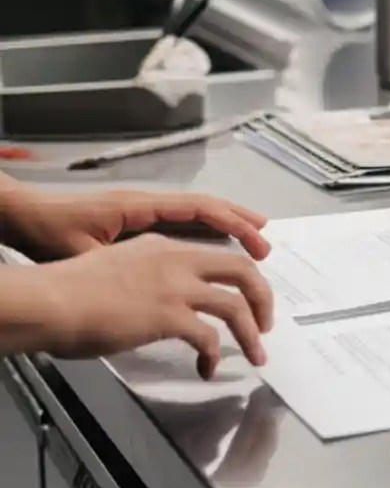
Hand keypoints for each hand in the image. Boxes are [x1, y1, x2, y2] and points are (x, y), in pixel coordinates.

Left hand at [0, 187, 270, 261]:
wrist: (24, 216)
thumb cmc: (48, 232)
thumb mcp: (83, 253)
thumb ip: (121, 264)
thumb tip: (150, 283)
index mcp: (140, 208)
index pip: (199, 209)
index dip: (232, 224)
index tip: (256, 241)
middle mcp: (148, 204)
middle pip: (207, 207)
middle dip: (241, 222)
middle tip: (267, 244)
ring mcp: (144, 211)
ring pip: (198, 213)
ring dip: (228, 225)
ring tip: (255, 241)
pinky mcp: (138, 222)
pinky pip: (183, 222)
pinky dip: (207, 231)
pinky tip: (216, 247)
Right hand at [36, 234, 273, 378]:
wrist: (51, 301)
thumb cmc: (69, 291)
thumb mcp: (116, 268)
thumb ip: (145, 278)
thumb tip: (155, 303)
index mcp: (162, 247)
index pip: (215, 256)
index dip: (237, 277)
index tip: (247, 295)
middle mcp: (176, 261)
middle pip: (242, 270)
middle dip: (262, 297)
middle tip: (266, 323)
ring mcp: (176, 287)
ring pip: (237, 306)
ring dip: (251, 333)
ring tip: (257, 354)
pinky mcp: (170, 316)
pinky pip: (209, 338)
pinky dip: (213, 356)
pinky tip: (206, 368)